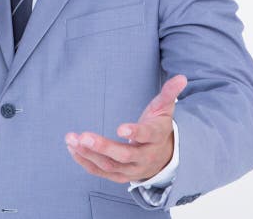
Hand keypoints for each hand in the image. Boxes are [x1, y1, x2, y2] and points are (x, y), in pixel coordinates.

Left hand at [64, 74, 187, 182]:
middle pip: (124, 155)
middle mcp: (145, 156)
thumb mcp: (164, 109)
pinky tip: (72, 148)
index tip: (120, 128)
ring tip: (72, 139)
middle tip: (84, 136)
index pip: (147, 136)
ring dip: (89, 153)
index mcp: (156, 137)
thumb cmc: (158, 127)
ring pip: (110, 165)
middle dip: (103, 147)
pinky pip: (101, 172)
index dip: (135, 132)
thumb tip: (181, 78)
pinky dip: (85, 161)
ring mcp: (132, 169)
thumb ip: (169, 94)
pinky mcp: (120, 175)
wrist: (164, 158)